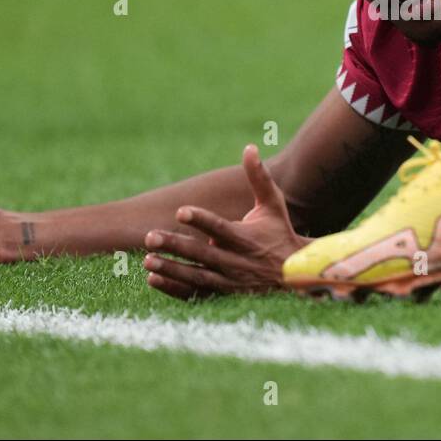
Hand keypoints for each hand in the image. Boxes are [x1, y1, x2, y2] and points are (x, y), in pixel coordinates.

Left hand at [144, 144, 309, 298]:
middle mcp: (235, 260)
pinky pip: (195, 293)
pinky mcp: (222, 293)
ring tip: (147, 260)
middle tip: (150, 237)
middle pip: (201, 253)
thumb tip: (250, 147)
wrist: (293, 274)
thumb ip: (258, 177)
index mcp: (245, 237)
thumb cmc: (280, 232)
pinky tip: (153, 280)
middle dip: (175, 246)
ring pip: (195, 276)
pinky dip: (174, 289)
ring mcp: (228, 280)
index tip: (180, 211)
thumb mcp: (273, 203)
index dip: (201, 220)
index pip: (220, 228)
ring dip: (171, 270)